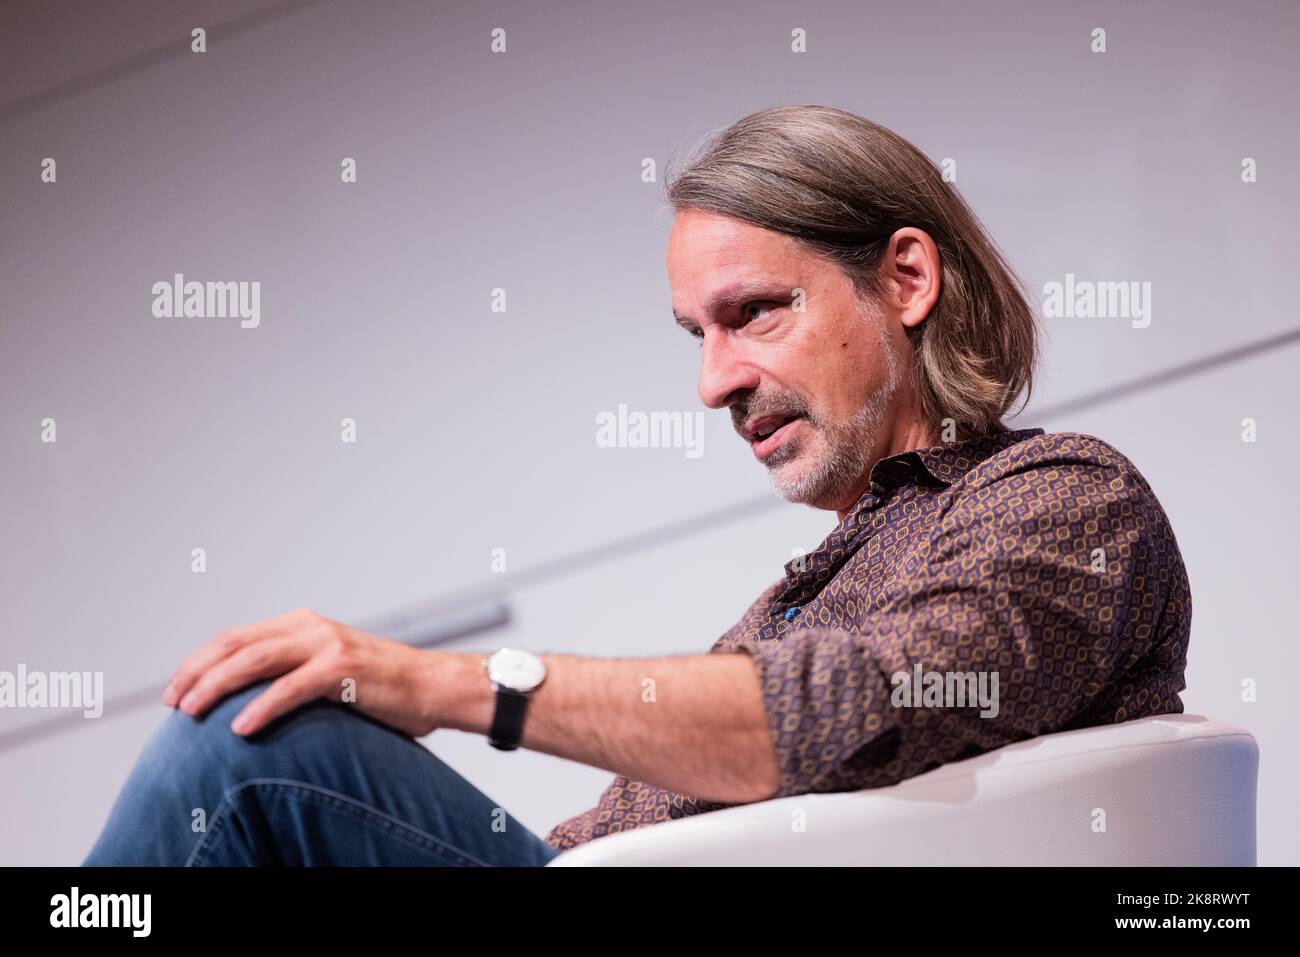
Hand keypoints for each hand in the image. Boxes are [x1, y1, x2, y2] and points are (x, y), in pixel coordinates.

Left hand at [161, 608, 444, 737]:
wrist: (434, 686)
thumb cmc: (383, 688)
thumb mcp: (330, 672)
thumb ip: (293, 673)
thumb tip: (247, 701)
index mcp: (302, 624)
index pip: (234, 637)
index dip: (199, 662)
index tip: (176, 690)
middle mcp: (310, 628)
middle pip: (235, 644)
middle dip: (196, 673)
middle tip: (173, 703)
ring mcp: (326, 645)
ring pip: (254, 661)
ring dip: (216, 687)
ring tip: (191, 713)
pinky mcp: (342, 669)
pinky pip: (290, 689)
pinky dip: (261, 708)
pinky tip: (239, 729)